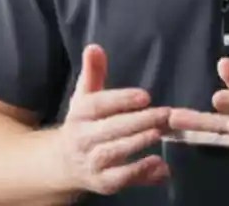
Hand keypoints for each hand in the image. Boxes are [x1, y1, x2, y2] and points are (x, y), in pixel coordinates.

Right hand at [53, 44, 170, 195]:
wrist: (64, 163)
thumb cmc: (83, 124)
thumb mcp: (85, 96)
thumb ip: (93, 72)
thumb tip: (94, 46)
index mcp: (78, 114)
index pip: (98, 105)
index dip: (121, 100)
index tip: (145, 96)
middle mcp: (82, 139)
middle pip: (110, 129)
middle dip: (139, 121)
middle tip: (165, 113)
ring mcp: (92, 162)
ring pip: (114, 152)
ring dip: (138, 142)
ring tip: (160, 131)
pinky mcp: (103, 182)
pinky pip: (121, 178)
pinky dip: (139, 171)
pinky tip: (159, 163)